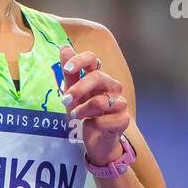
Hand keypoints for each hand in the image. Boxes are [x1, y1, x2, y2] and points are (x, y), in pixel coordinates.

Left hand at [59, 44, 129, 164]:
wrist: (95, 140)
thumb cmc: (84, 113)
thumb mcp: (72, 93)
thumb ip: (69, 73)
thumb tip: (64, 47)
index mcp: (98, 77)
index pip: (93, 59)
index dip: (80, 60)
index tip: (67, 68)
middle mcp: (111, 86)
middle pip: (98, 77)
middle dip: (78, 89)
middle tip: (65, 101)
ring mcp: (119, 102)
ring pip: (100, 101)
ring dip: (82, 110)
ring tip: (76, 116)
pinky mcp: (123, 119)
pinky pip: (106, 120)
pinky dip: (93, 124)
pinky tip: (92, 126)